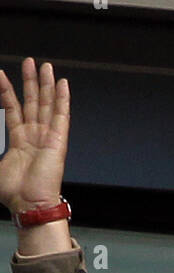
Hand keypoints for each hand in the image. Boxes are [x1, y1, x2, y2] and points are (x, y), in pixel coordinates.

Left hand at [0, 59, 67, 215]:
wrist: (29, 204)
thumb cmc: (14, 192)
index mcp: (19, 142)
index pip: (14, 110)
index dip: (7, 92)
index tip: (2, 75)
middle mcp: (34, 137)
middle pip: (33, 103)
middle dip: (31, 82)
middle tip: (30, 63)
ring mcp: (47, 139)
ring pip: (47, 106)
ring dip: (46, 85)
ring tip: (45, 66)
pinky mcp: (58, 143)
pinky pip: (61, 117)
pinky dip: (63, 101)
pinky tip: (63, 85)